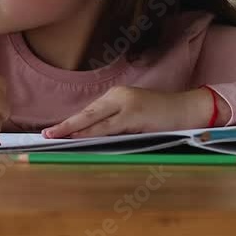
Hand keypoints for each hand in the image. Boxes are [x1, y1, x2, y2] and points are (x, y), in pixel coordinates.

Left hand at [42, 86, 224, 138]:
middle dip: (65, 127)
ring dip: (74, 131)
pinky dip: (93, 134)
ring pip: (94, 121)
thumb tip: (91, 137)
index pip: (88, 112)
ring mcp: (126, 104)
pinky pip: (109, 127)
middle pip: (86, 115)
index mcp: (116, 96)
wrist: (189, 109)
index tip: (52, 131)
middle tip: (45, 135)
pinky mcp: (135, 115)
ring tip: (56, 138)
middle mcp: (118, 97)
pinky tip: (81, 139)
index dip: (69, 123)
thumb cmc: (163, 116)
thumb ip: (115, 123)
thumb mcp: (134, 116)